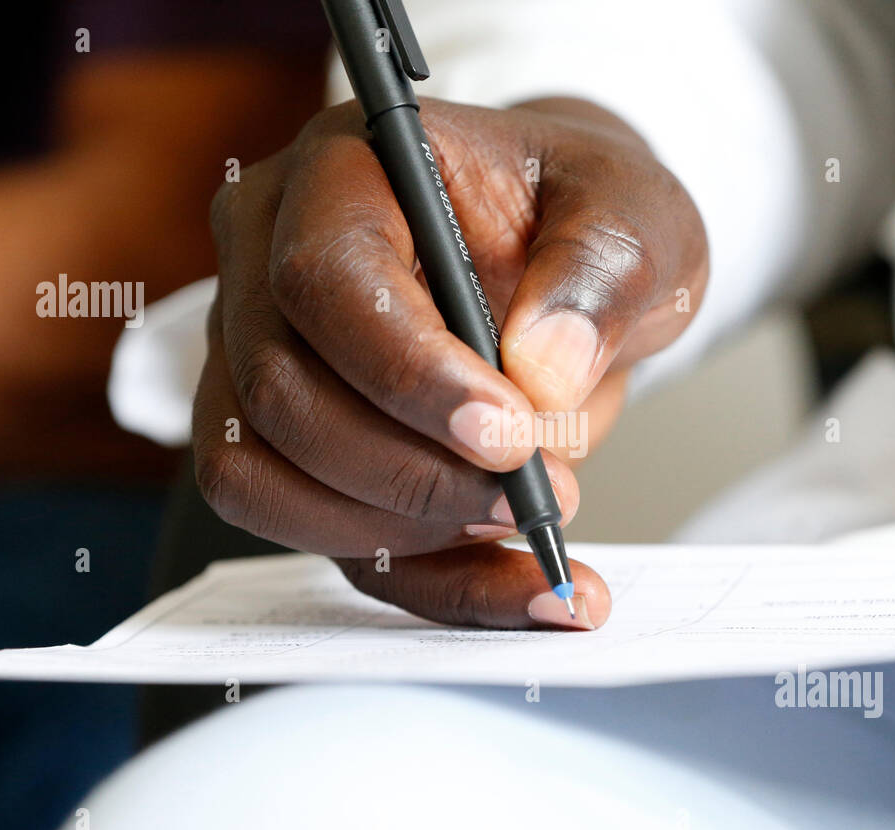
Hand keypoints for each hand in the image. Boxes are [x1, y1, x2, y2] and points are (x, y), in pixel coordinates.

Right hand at [191, 97, 707, 627]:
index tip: (511, 434)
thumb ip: (598, 271)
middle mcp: (269, 266)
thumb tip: (539, 372)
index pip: (324, 280)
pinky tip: (530, 589)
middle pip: (280, 395)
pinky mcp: (295, 453)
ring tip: (530, 521)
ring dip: (402, 530)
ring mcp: (263, 364)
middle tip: (533, 492)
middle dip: (411, 471)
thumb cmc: (577, 215)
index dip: (408, 373)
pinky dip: (430, 583)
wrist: (565, 266)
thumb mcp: (631, 213)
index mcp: (340, 174)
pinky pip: (325, 542)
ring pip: (266, 482)